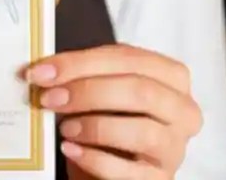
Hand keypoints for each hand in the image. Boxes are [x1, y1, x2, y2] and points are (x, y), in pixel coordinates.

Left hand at [26, 44, 202, 178]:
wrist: (111, 165)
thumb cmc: (108, 117)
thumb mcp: (102, 90)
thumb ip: (82, 74)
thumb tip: (45, 69)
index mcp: (172, 76)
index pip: (129, 58)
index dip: (81, 62)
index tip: (43, 71)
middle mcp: (183, 110)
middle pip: (140, 91)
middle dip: (88, 91)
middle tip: (50, 98)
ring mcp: (175, 147)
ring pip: (142, 131)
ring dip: (95, 126)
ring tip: (65, 128)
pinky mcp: (160, 178)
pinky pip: (130, 171)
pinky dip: (95, 159)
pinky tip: (71, 150)